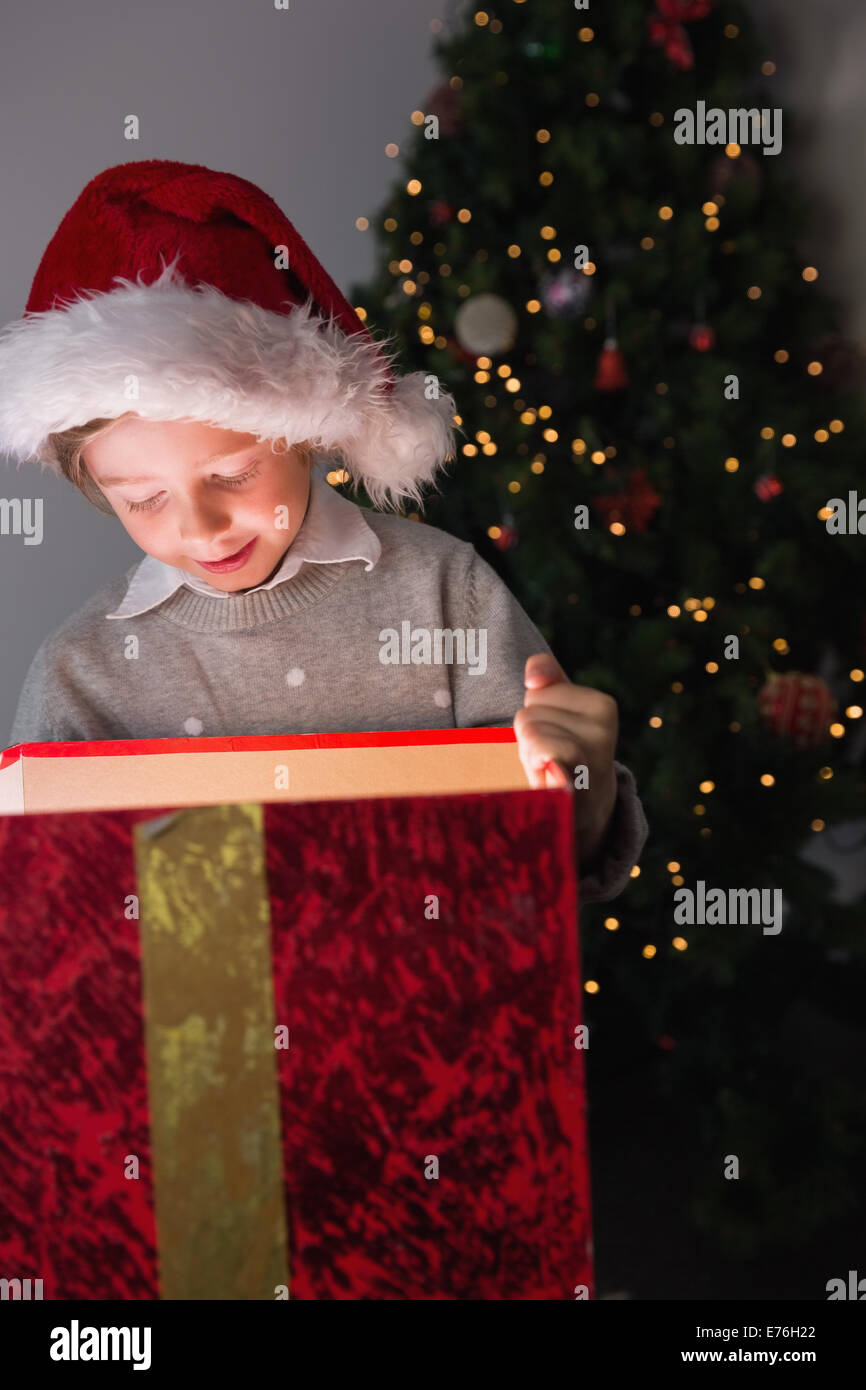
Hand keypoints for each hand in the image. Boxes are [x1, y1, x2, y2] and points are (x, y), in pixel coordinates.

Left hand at [513, 653, 618, 870]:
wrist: (586, 807)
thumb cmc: (564, 748)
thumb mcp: (559, 706)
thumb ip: (548, 675)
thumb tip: (533, 678)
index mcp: (601, 705)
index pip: (535, 691)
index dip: (534, 714)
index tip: (553, 734)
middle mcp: (603, 733)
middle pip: (528, 715)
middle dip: (530, 736)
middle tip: (549, 758)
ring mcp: (592, 764)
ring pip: (529, 737)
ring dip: (529, 757)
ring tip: (549, 771)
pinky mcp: (578, 792)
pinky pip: (551, 759)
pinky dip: (544, 765)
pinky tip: (550, 776)